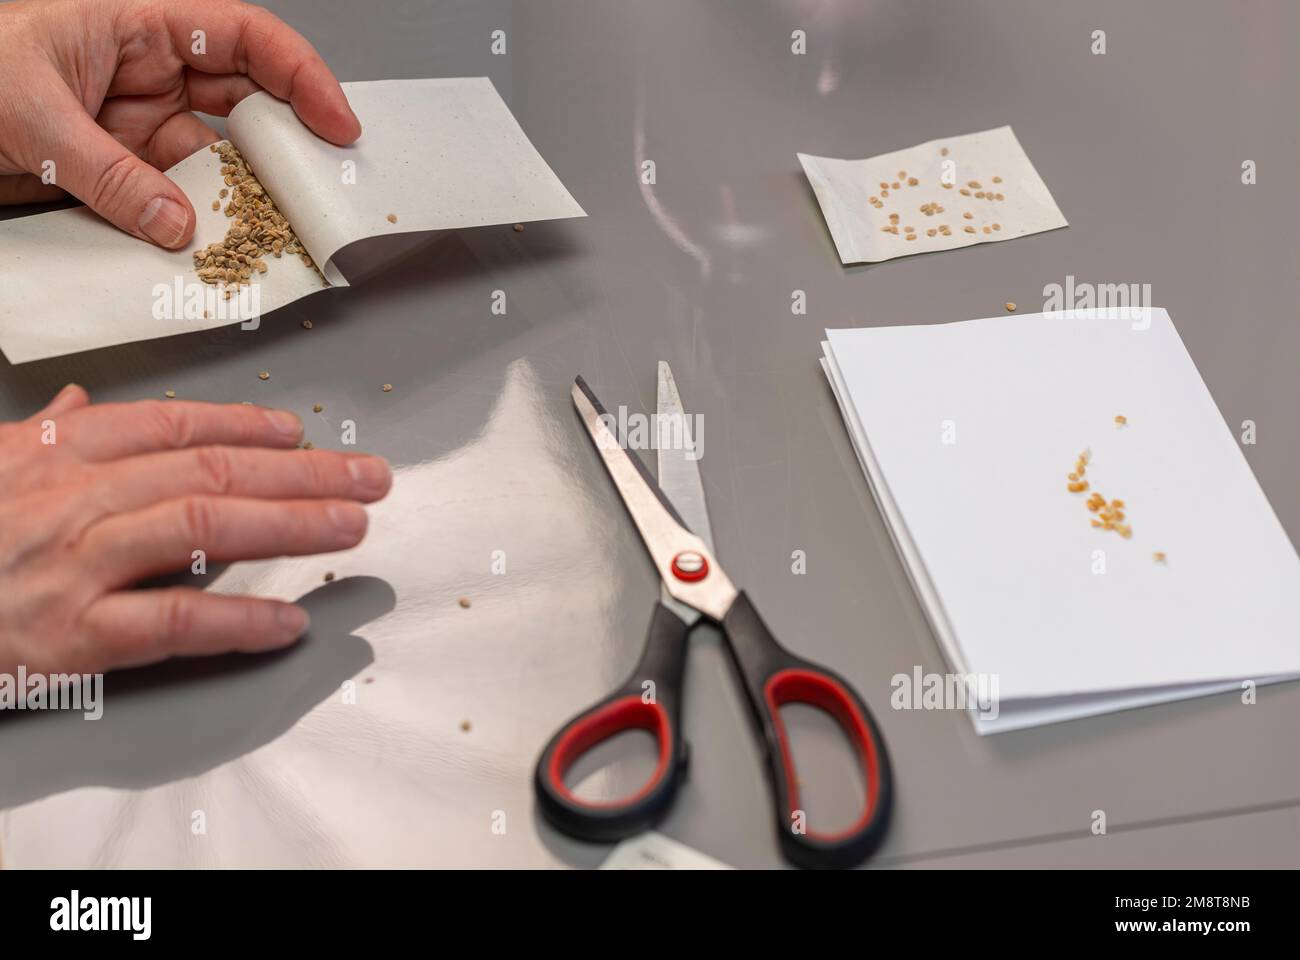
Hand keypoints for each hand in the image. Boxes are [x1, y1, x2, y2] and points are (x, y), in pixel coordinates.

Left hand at [0, 0, 359, 246]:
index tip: (337, 122)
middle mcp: (145, 74)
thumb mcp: (29, 111)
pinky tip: (207, 250)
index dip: (301, 75)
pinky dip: (190, 229)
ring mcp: (133, 126)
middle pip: (244, 103)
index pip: (243, 38)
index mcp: (136, 25)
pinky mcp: (116, 173)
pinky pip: (170, 200)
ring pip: (211, 164)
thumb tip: (175, 226)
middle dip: (284, 146)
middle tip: (315, 191)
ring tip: (261, 235)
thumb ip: (108, 174)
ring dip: (236, 201)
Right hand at [0, 384, 390, 675]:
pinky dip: (238, 623)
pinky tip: (288, 622)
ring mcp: (74, 564)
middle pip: (210, 470)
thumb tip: (85, 409)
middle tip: (370, 475)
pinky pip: (172, 623)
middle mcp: (75, 498)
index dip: (250, 425)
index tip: (304, 432)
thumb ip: (43, 438)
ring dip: (291, 525)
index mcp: (59, 457)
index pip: (175, 427)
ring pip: (203, 527)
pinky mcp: (68, 636)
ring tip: (353, 524)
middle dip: (303, 472)